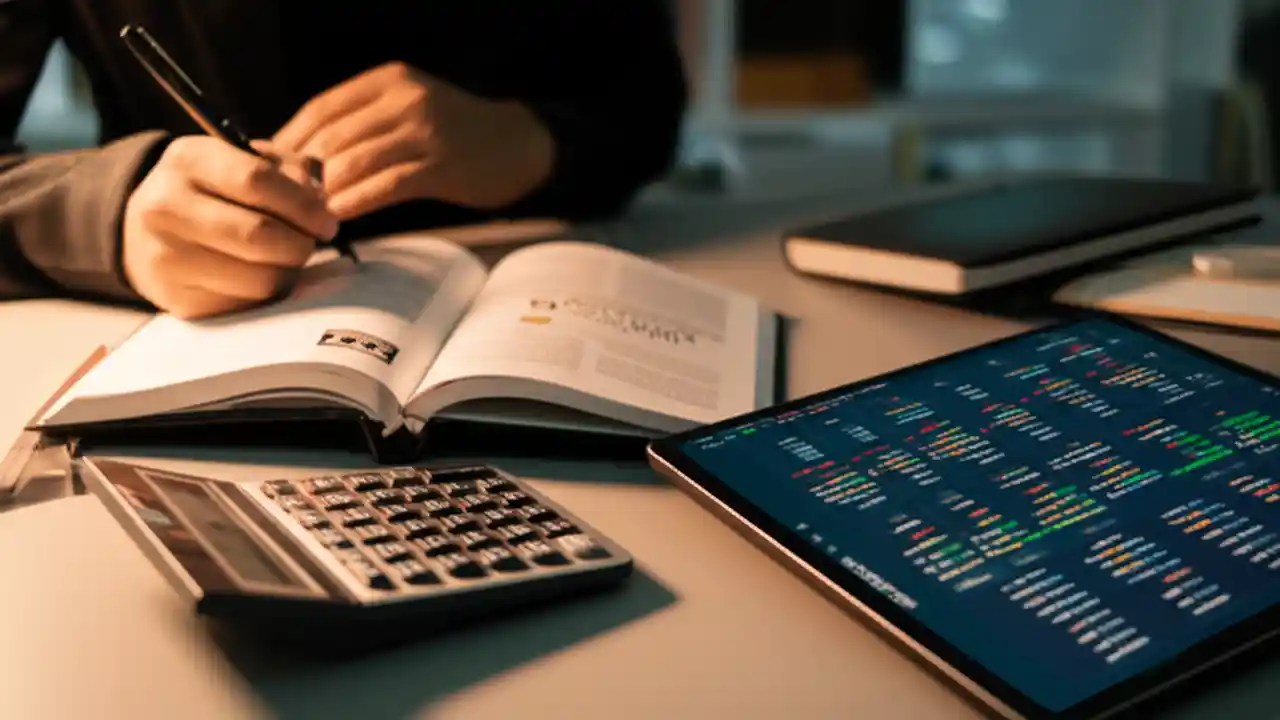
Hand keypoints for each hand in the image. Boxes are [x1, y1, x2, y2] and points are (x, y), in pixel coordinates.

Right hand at [122, 137, 338, 318]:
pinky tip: (261, 274)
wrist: (146, 232)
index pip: (257, 181)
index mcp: (188, 160)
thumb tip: (320, 200)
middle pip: (259, 235)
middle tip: (312, 243)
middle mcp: (166, 206)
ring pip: (260, 278)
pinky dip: (267, 293)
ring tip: (285, 257)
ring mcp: (166, 257)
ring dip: (289, 272)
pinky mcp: (177, 300)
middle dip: (301, 243)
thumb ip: (291, 170)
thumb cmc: (214, 192)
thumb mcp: (244, 161)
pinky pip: (247, 305)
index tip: (327, 221)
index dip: (304, 205)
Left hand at [273, 62, 553, 219]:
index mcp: (387, 82)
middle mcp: (403, 100)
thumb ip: (362, 127)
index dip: (287, 141)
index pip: (321, 110)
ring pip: (355, 161)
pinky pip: (387, 184)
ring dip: (324, 192)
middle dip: (300, 173)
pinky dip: (357, 201)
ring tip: (305, 217)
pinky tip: (340, 217)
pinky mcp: (442, 164)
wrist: (520, 145)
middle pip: (332, 137)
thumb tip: (299, 156)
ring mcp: (424, 131)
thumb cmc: (456, 136)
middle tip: (279, 204)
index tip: (265, 170)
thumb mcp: (407, 113)